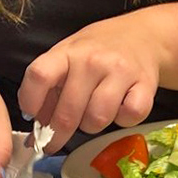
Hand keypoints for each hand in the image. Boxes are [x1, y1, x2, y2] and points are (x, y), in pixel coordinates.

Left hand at [17, 12, 162, 153]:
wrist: (142, 37)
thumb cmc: (97, 53)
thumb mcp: (67, 60)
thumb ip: (48, 91)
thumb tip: (34, 136)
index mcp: (67, 53)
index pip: (39, 76)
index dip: (31, 102)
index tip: (32, 117)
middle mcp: (92, 60)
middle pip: (67, 113)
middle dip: (57, 135)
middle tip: (56, 140)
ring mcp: (120, 72)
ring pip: (97, 120)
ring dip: (92, 126)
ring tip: (94, 114)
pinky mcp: (146, 85)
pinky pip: (128, 118)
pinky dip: (123, 121)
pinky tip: (120, 109)